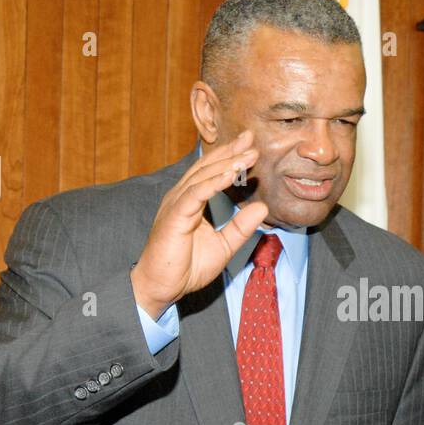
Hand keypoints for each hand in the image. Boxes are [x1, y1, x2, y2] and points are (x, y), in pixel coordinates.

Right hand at [130, 131, 268, 317]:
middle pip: (207, 167)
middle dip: (230, 151)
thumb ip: (241, 227)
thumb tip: (262, 208)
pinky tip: (231, 174)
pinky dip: (214, 182)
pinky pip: (196, 194)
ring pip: (203, 176)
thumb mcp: (223, 246)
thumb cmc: (186, 268)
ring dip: (227, 163)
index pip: (212, 173)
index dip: (230, 158)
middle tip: (251, 137)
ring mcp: (176, 204)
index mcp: (191, 201)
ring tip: (248, 153)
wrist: (161, 287)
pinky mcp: (174, 216)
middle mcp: (181, 197)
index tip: (251, 146)